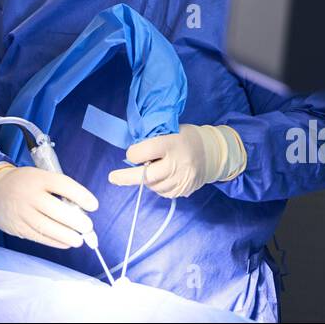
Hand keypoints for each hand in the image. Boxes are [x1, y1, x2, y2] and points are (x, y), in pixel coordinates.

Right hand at [0, 164, 98, 249]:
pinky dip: (55, 242)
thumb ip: (58, 189)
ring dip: (67, 236)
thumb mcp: (40, 177)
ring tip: (79, 239)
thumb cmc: (24, 184)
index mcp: (38, 178)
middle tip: (88, 227)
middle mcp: (29, 195)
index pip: (63, 185)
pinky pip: (39, 237)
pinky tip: (65, 243)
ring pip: (48, 227)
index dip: (81, 195)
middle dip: (76, 221)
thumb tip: (81, 208)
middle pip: (57, 210)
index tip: (93, 205)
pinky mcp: (18, 227)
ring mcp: (22, 212)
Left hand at [108, 125, 243, 197]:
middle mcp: (177, 163)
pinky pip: (162, 192)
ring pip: (153, 186)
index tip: (133, 152)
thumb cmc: (185, 138)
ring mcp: (181, 179)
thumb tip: (130, 157)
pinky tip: (163, 176)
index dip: (133, 153)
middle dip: (126, 177)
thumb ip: (151, 141)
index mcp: (171, 144)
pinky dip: (157, 186)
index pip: (142, 152)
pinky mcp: (184, 190)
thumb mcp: (169, 131)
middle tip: (112, 178)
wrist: (212, 153)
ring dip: (146, 179)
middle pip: (145, 175)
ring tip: (153, 169)